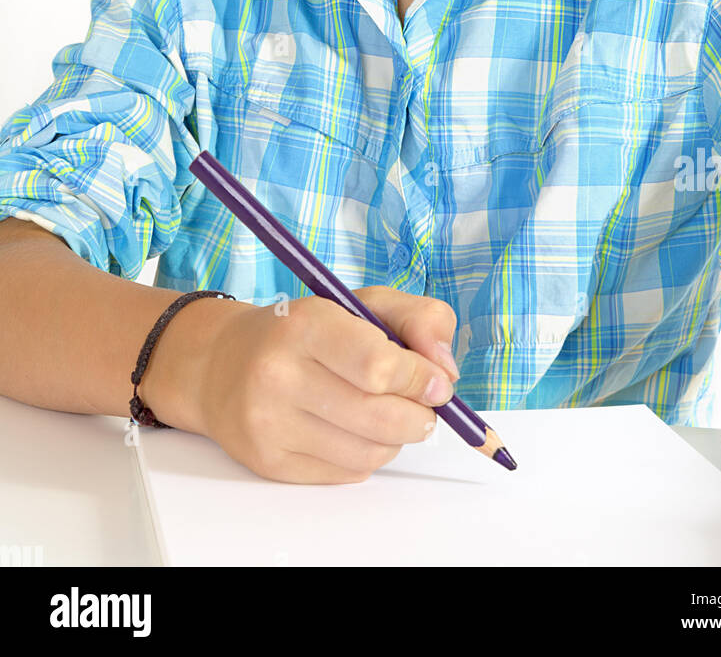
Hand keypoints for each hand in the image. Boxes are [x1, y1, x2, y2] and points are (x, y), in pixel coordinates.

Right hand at [196, 285, 458, 483]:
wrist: (220, 363)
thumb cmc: (302, 331)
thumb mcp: (360, 303)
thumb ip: (417, 319)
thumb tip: (445, 370)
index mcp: (306, 325)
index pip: (379, 365)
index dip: (421, 378)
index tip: (437, 382)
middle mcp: (279, 375)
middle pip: (381, 417)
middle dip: (420, 416)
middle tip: (424, 405)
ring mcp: (270, 424)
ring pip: (370, 452)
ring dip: (396, 438)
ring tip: (386, 413)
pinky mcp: (269, 462)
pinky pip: (348, 473)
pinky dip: (367, 455)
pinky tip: (353, 429)